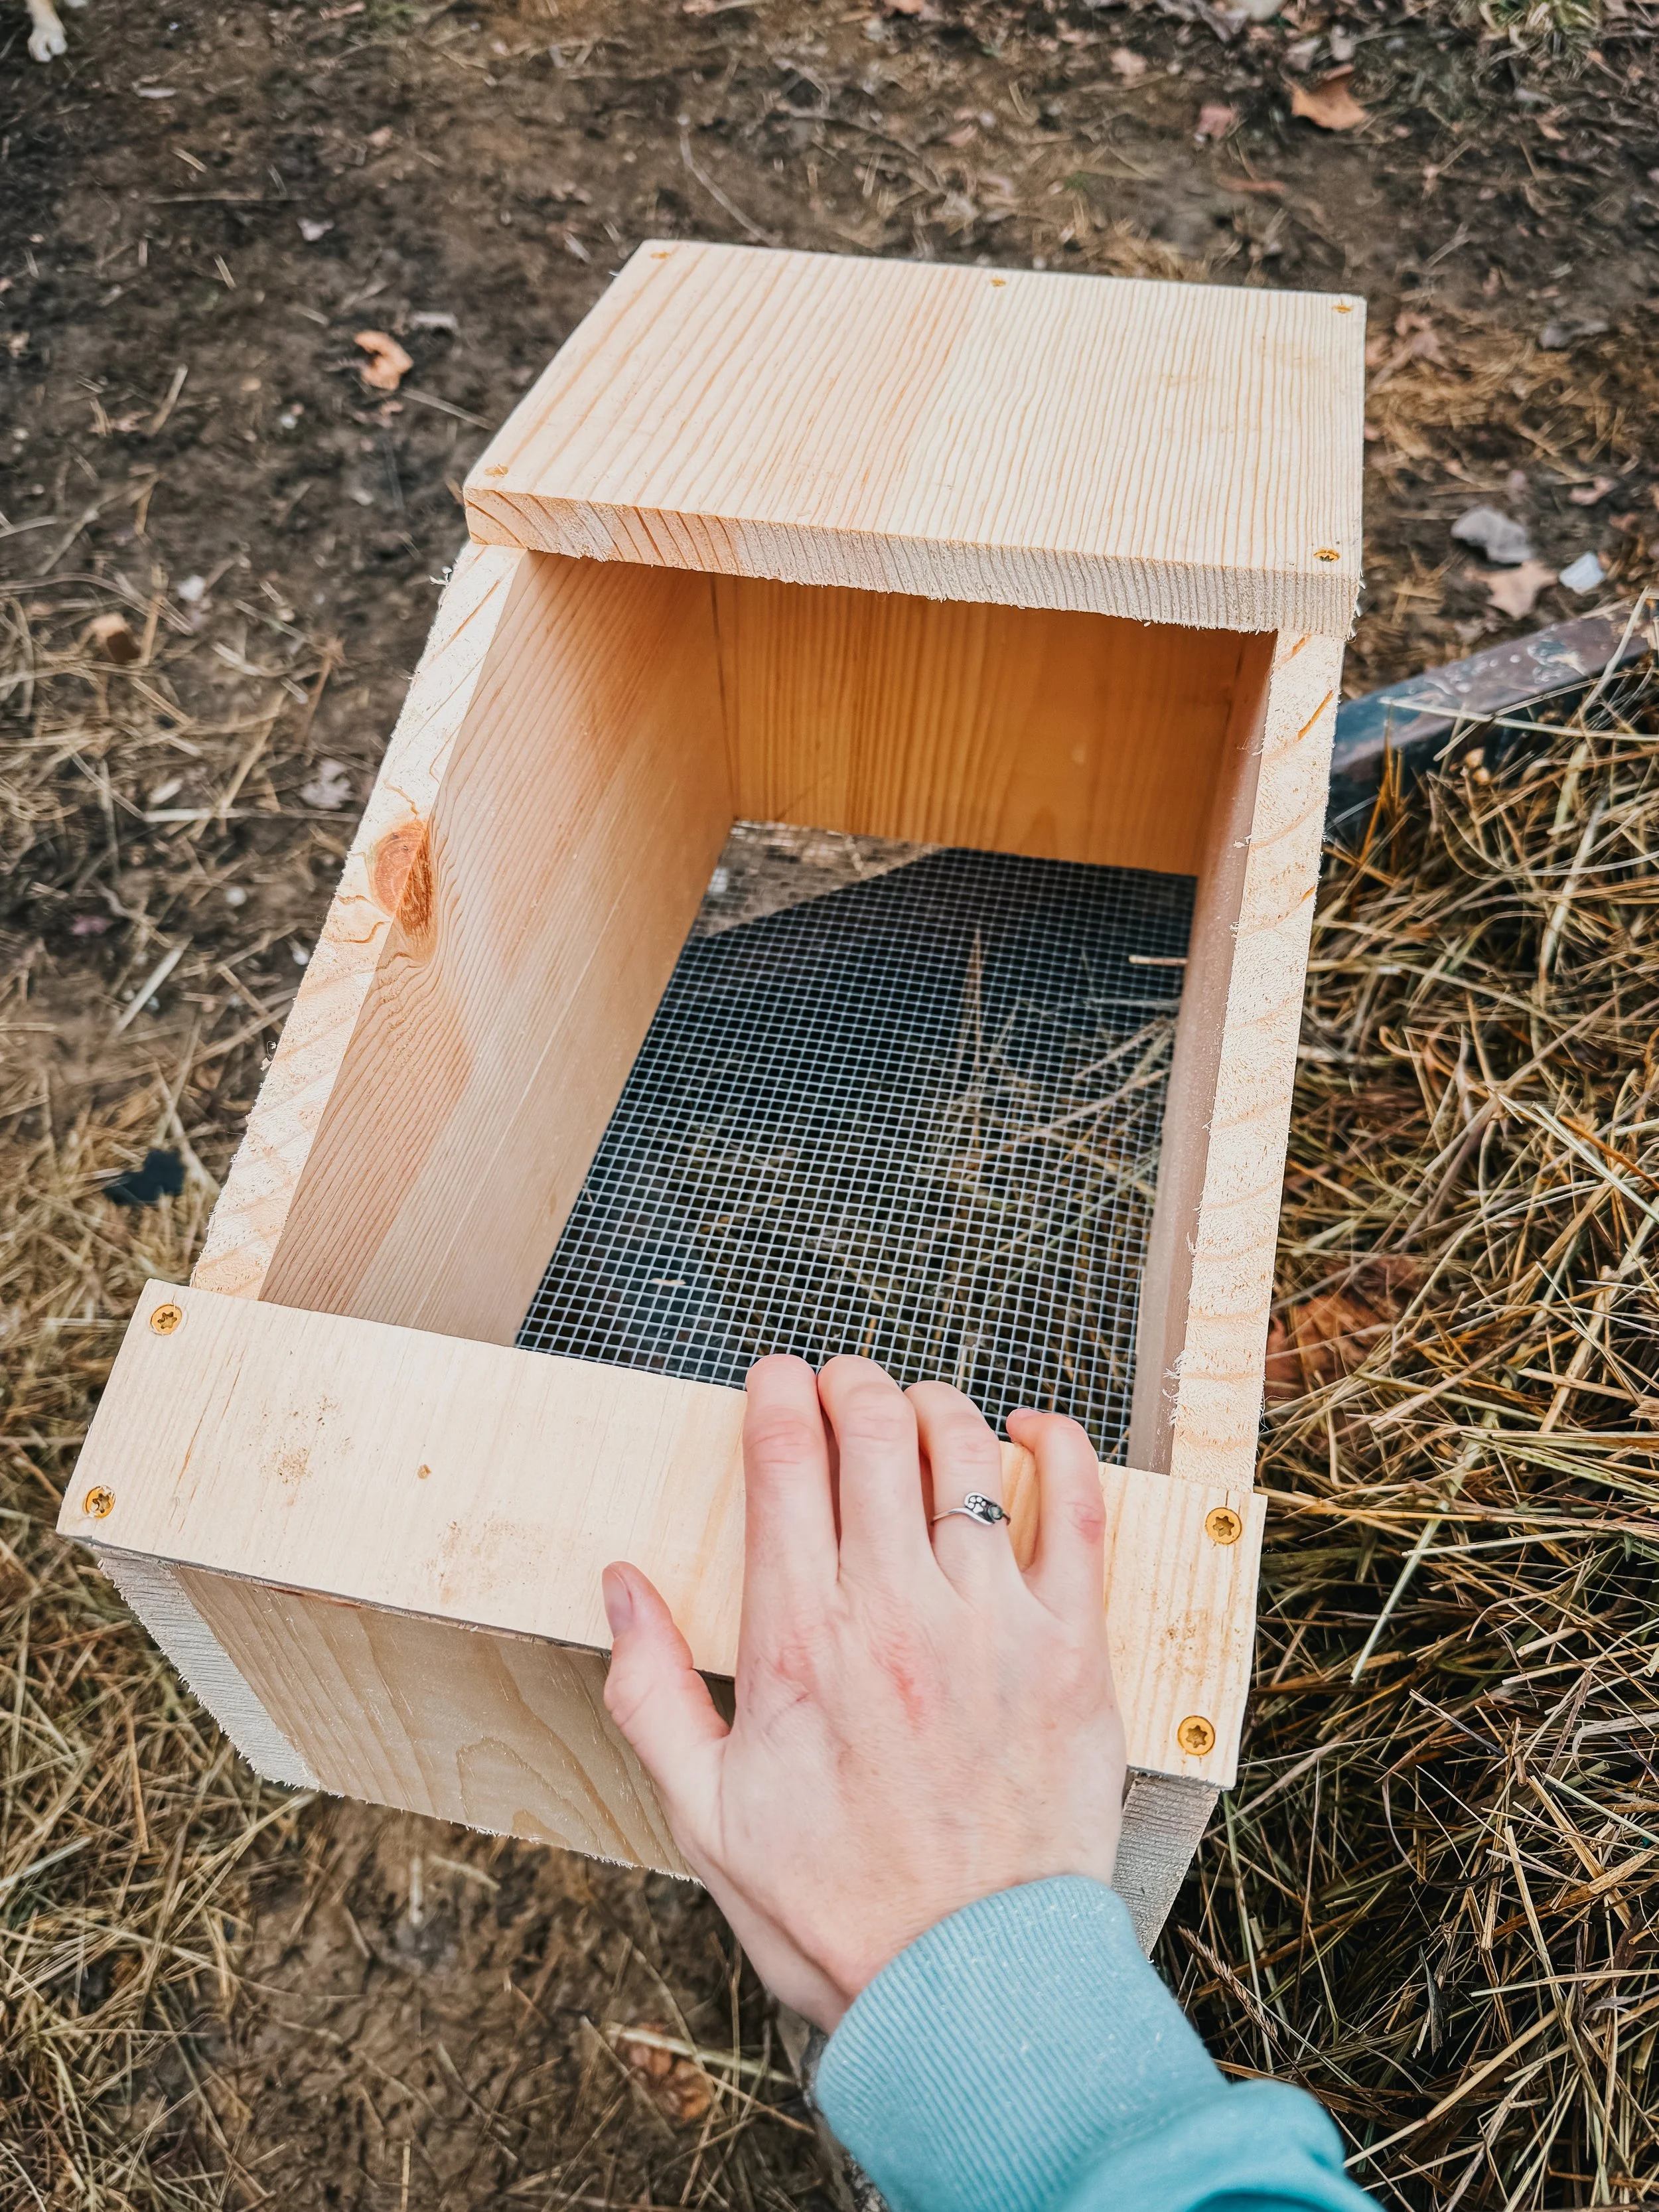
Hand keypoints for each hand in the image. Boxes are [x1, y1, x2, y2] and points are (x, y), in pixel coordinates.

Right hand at [600, 1354, 1125, 2030]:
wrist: (971, 1995)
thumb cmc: (836, 1912)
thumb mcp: (704, 1818)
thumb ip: (651, 1691)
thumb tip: (619, 1586)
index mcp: (799, 1647)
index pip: (783, 1465)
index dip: (776, 1396)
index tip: (774, 1375)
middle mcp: (893, 1616)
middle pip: (873, 1434)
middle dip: (850, 1382)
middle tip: (841, 1381)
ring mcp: (991, 1625)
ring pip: (966, 1453)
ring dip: (935, 1404)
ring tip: (918, 1407)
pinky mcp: (1072, 1651)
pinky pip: (1076, 1512)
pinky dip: (1059, 1450)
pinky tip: (1036, 1431)